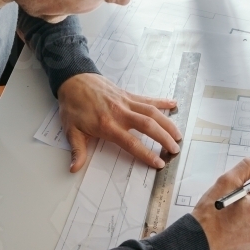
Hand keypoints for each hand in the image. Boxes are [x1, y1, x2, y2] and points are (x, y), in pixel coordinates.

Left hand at [57, 73, 181, 173]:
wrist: (74, 79)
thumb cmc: (73, 106)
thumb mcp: (71, 130)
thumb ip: (77, 150)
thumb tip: (74, 169)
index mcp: (107, 125)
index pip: (131, 142)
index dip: (146, 154)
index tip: (159, 163)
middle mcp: (120, 112)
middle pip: (147, 125)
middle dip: (164, 138)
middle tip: (175, 149)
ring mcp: (126, 101)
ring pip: (152, 111)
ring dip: (167, 122)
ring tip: (178, 134)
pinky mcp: (128, 94)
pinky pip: (147, 98)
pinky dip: (161, 101)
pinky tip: (174, 104)